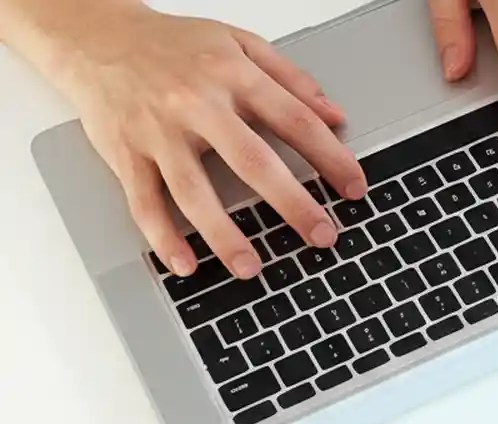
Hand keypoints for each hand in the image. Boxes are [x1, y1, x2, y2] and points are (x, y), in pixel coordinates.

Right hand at [15, 2, 367, 278]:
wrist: (97, 37)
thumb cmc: (174, 45)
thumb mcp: (239, 44)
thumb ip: (291, 79)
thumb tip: (335, 115)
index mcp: (232, 76)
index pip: (294, 121)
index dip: (331, 157)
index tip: (355, 188)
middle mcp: (196, 105)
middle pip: (252, 161)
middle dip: (292, 203)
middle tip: (321, 236)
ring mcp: (158, 132)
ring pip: (194, 192)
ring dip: (224, 235)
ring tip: (252, 268)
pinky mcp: (126, 155)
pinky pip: (144, 203)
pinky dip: (163, 237)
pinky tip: (185, 264)